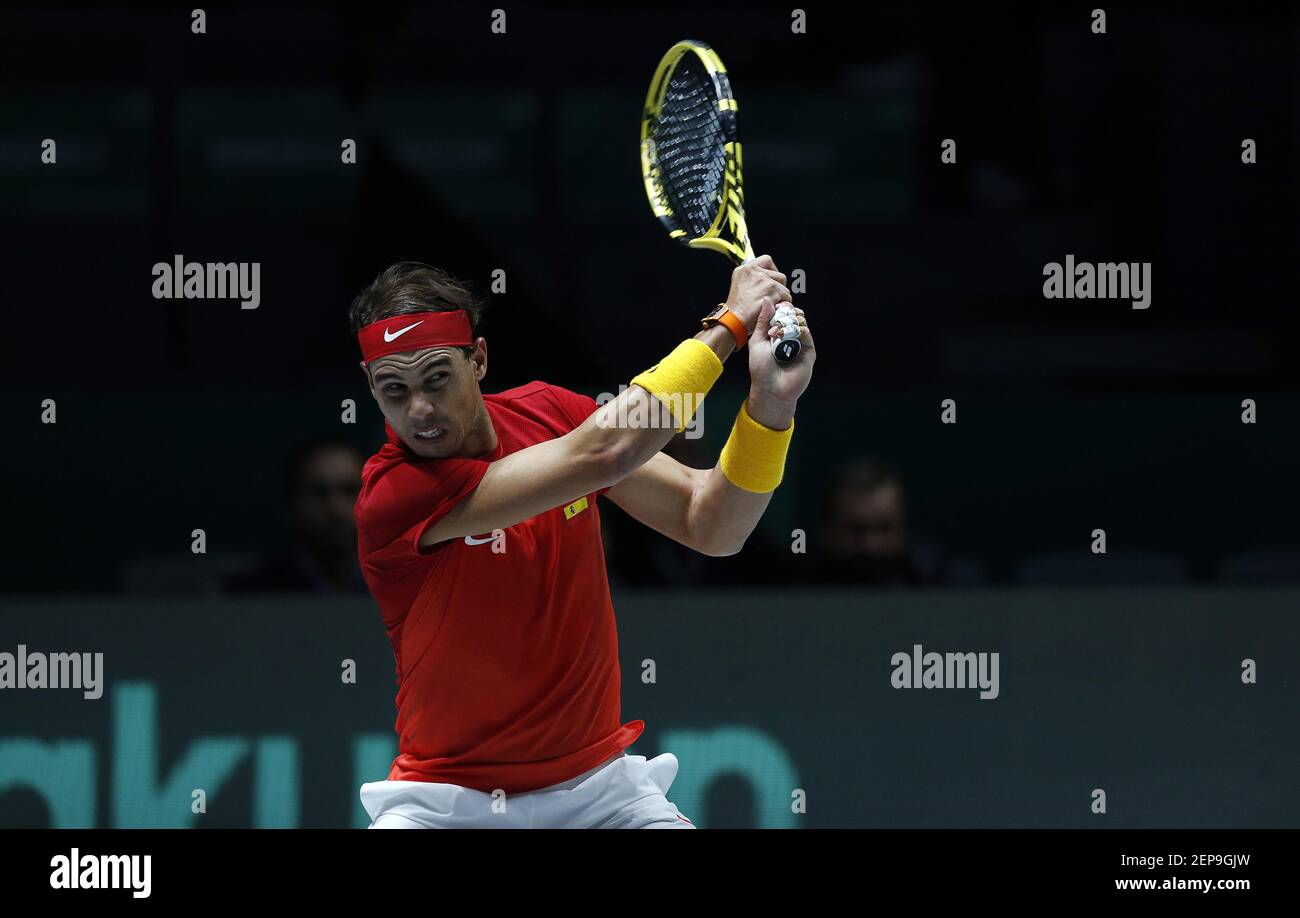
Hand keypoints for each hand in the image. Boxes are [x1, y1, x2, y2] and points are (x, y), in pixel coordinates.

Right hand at [724, 254, 790, 331]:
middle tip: (773, 297)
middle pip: (779, 275)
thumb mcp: (739, 286)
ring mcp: (763, 280)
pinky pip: (786, 296)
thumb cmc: (736, 309)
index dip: (773, 270)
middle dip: (779, 287)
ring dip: (782, 297)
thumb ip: (752, 279)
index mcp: (744, 269)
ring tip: (773, 305)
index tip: (772, 281)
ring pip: (784, 286)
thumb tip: (767, 278)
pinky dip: (783, 304)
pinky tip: (775, 309)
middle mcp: (754, 271)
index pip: (766, 260)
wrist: (734, 320)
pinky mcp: (771, 290)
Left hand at [745, 299, 814, 429]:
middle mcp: (789, 337)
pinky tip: (790, 335)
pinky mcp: (809, 351)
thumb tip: (767, 300)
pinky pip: (807, 333)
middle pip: (793, 314)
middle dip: (786, 313)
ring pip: (801, 321)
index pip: (781, 313)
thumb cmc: (761, 369)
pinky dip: (799, 330)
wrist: (771, 389)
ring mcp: (799, 343)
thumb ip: (763, 321)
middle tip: (777, 320)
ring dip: (791, 321)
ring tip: (780, 331)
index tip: (773, 310)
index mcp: (776, 334)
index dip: (779, 308)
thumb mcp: (757, 341)